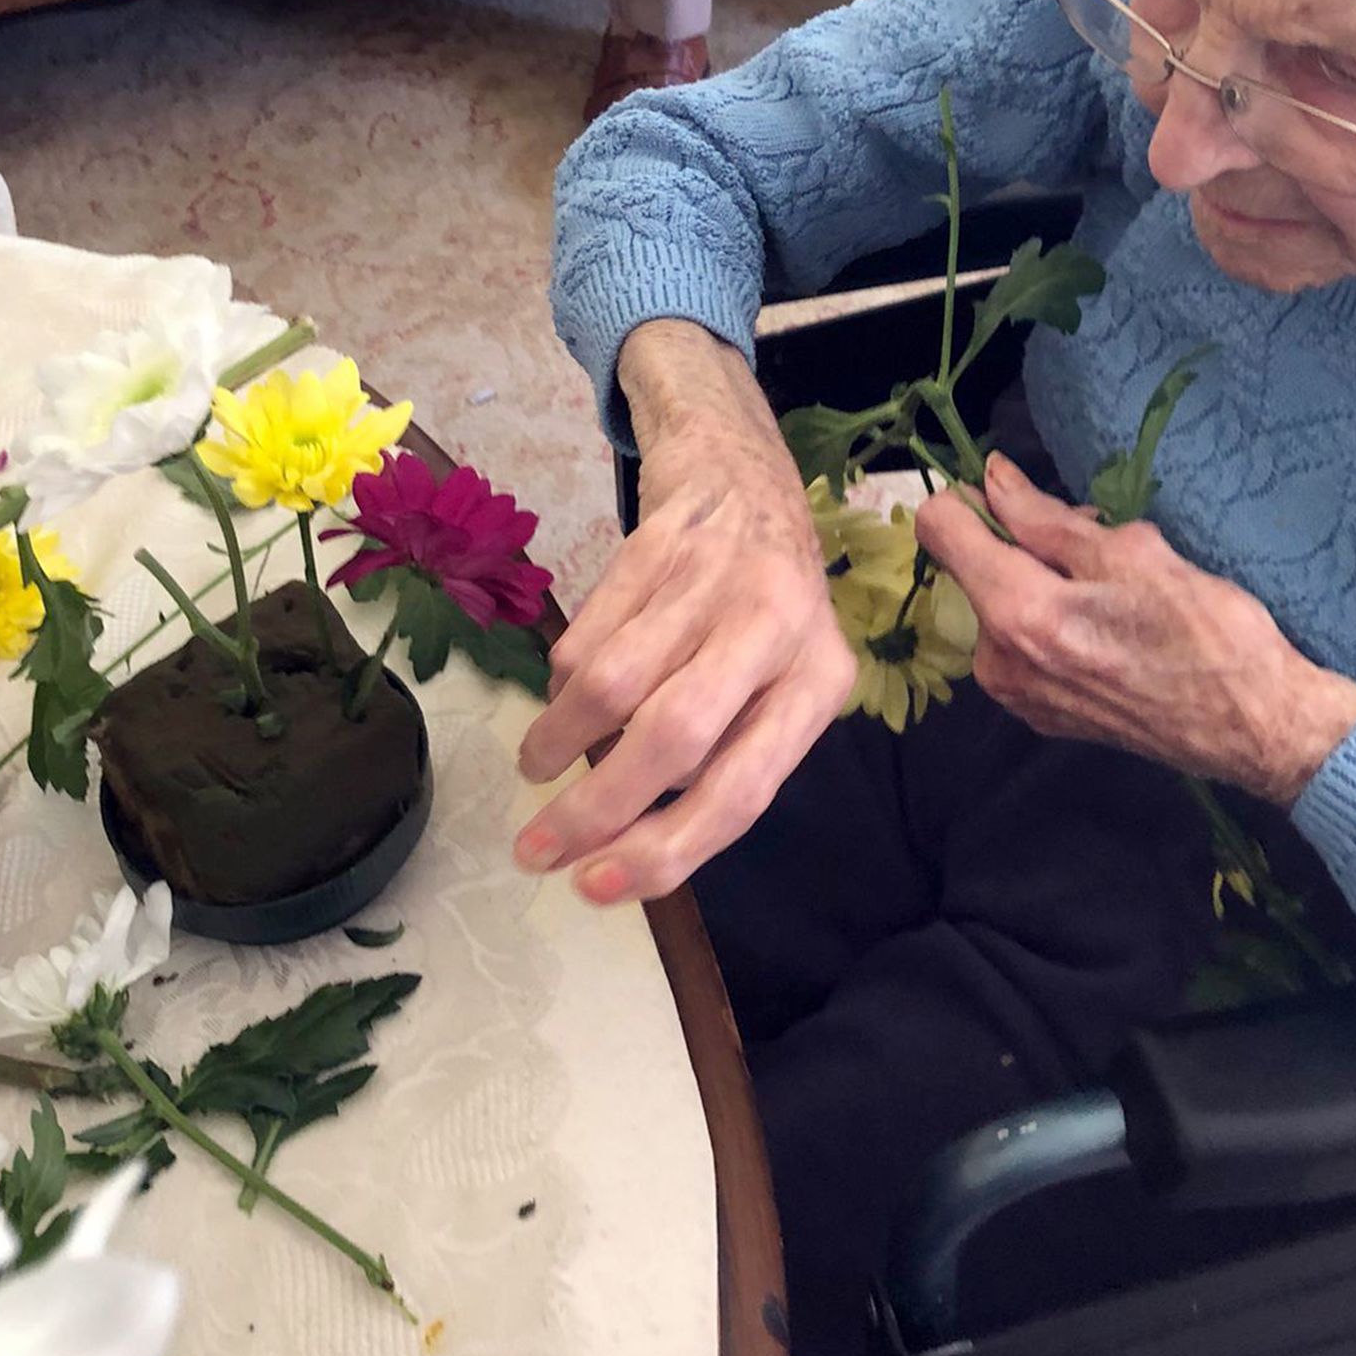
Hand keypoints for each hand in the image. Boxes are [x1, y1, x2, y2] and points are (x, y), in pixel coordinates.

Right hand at [514, 323, 854, 903]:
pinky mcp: (655, 542)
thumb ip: (733, 750)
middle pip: (672, 740)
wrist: (739, 466)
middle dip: (594, 810)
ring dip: (558, 743)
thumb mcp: (782, 673)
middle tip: (537, 851)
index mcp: (818, 680)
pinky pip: (586, 634)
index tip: (597, 889)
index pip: (743, 790)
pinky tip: (562, 698)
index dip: (666, 850)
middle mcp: (775, 626)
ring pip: (612, 686)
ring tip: (536, 768)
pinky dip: (561, 683)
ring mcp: (712, 578)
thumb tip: (640, 840)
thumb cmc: (765, 599)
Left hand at [916, 454, 1355, 804]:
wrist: (1256, 730)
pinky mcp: (1039, 714)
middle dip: (1029, 542)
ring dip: (1047, 581)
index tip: (1015, 495)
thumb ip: (1045, 517)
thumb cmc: (1207, 633)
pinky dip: (1055, 621)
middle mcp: (997, 661)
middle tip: (1104, 544)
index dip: (970, 498)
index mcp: (1016, 614)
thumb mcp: (1132, 554)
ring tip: (1119, 590)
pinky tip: (1113, 629)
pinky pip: (1024, 643)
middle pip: (978, 566)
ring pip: (1006, 603)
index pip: (939, 529)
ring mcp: (1016, 695)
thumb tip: (992, 478)